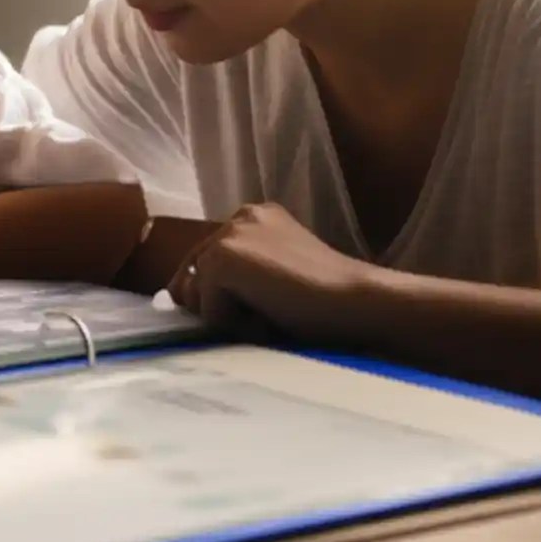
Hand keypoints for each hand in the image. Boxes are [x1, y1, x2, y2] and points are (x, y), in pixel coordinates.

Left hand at [168, 204, 373, 342]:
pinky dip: (234, 324)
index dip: (221, 298)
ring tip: (273, 312)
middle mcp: (239, 217)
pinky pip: (207, 311)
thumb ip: (239, 278)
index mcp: (255, 218)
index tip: (264, 306)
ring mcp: (229, 234)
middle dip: (220, 307)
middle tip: (273, 310)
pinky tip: (270, 315)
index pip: (205, 265)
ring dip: (228, 316)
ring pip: (198, 297)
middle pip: (193, 280)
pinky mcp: (222, 258)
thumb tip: (183, 297)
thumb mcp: (274, 279)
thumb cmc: (326, 303)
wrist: (357, 302)